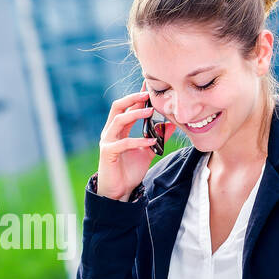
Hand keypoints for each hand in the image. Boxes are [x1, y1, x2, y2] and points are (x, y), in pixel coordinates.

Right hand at [95, 81, 176, 200]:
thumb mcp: (147, 152)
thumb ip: (157, 138)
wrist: (119, 191)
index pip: (126, 107)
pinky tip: (152, 141)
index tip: (149, 86)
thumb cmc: (129, 171)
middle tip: (147, 94)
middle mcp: (110, 132)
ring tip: (150, 111)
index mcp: (118, 130)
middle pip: (117, 107)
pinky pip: (123, 143)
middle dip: (132, 98)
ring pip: (118, 120)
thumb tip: (171, 125)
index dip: (136, 96)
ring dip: (135, 114)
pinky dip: (138, 140)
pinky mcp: (108, 153)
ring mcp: (107, 141)